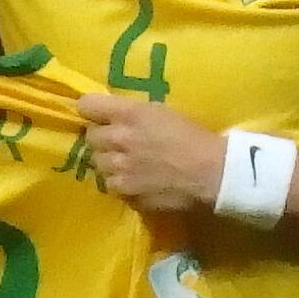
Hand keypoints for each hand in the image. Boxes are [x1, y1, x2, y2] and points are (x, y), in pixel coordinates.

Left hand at [77, 94, 226, 212]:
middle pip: (90, 137)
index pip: (86, 105)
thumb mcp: (161, 111)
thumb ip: (133, 112)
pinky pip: (112, 185)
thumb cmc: (193, 136)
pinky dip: (121, 183)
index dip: (91, 110)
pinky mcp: (126, 192)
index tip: (98, 115)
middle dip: (102, 138)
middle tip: (118, 142)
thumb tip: (113, 115)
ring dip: (109, 162)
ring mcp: (120, 168)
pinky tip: (136, 180)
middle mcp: (118, 139)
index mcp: (129, 113)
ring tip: (127, 163)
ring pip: (98, 163)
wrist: (212, 171)